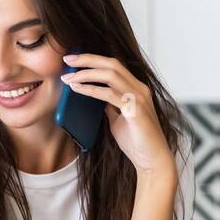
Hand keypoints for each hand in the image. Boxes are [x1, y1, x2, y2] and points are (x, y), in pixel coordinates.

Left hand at [60, 53, 174, 179]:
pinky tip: (77, 89)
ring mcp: (139, 98)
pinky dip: (91, 89)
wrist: (152, 161)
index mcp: (136, 89)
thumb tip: (95, 95)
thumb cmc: (136, 141)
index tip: (74, 58)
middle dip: (88, 58)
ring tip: (68, 77)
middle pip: (112, 64)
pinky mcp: (135, 111)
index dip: (94, 59)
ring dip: (86, 73)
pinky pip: (109, 94)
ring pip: (110, 74)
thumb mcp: (118, 118)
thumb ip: (110, 105)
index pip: (114, 66)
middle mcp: (140, 89)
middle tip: (68, 58)